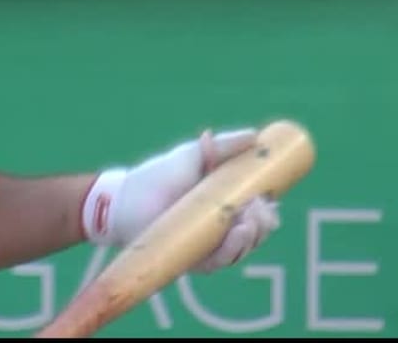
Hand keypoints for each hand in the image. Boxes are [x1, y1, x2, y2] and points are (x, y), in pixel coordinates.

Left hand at [81, 128, 280, 272]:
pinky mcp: (193, 261)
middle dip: (263, 224)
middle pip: (254, 233)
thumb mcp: (193, 154)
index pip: (257, 213)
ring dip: (252, 237)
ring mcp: (207, 246)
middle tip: (260, 209)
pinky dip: (232, 250)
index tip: (271, 199)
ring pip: (241, 249)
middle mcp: (220, 228)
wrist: (125, 198)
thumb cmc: (159, 175)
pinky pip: (219, 262)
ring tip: (247, 221)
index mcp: (225, 204)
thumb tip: (255, 135)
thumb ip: (223, 146)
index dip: (268, 210)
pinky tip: (237, 234)